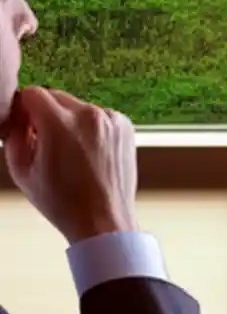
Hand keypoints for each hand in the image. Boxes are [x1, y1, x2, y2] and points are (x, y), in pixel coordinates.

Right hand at [3, 87, 138, 243]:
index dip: (23, 109)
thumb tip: (17, 116)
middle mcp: (90, 115)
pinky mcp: (125, 126)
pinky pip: (98, 116)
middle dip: (44, 114)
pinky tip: (87, 153)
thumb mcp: (22, 169)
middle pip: (55, 97)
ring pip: (77, 106)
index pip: (33, 93)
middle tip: (42, 141)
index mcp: (61, 123)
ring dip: (68, 120)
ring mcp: (111, 119)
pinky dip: (89, 127)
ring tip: (68, 152)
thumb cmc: (61, 201)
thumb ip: (14, 135)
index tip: (23, 126)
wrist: (103, 219)